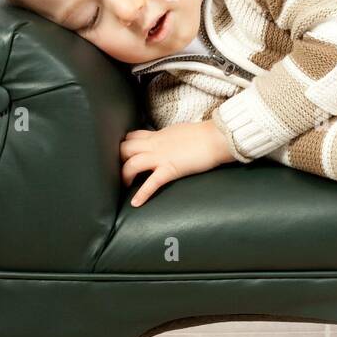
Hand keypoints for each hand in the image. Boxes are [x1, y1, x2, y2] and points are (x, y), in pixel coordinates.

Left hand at [120, 118, 234, 206]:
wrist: (217, 137)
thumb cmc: (205, 135)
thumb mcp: (181, 132)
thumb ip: (170, 138)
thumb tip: (170, 142)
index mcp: (159, 135)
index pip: (133, 136)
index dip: (125, 146)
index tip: (123, 155)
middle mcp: (155, 144)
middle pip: (125, 148)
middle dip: (118, 160)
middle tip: (120, 172)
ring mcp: (161, 157)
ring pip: (132, 163)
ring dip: (124, 176)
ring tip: (124, 187)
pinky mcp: (170, 169)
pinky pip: (151, 182)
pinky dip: (142, 194)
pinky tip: (136, 203)